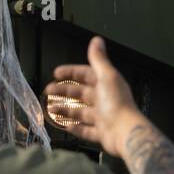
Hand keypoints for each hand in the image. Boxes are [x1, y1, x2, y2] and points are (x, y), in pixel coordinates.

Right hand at [44, 37, 144, 154]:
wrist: (125, 132)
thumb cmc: (117, 104)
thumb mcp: (107, 76)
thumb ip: (99, 59)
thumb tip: (96, 40)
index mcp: (107, 85)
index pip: (86, 75)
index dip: (71, 73)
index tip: (57, 73)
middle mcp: (105, 100)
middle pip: (81, 94)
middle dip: (64, 92)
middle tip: (49, 91)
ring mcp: (103, 118)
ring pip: (81, 113)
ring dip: (66, 110)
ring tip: (51, 109)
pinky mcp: (101, 133)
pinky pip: (86, 131)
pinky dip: (76, 129)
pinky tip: (66, 126)